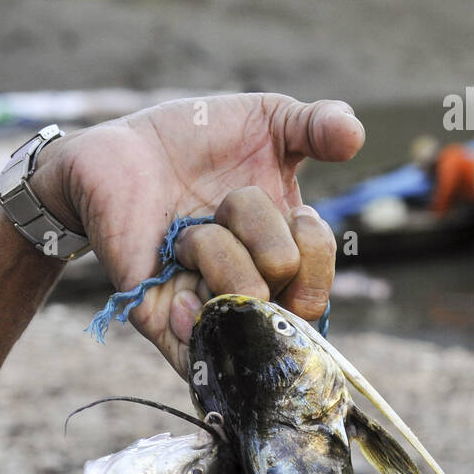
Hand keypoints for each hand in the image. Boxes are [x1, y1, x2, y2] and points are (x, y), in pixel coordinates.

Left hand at [32, 93, 363, 371]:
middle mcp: (251, 290)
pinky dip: (194, 318)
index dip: (314, 255)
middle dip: (262, 237)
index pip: (317, 284)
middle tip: (223, 206)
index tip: (299, 216)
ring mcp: (208, 309)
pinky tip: (177, 281)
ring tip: (184, 231)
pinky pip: (195, 351)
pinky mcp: (164, 322)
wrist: (118, 150)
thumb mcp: (267, 121)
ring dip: (216, 252)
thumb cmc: (197, 139)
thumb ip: (316, 124)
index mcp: (284, 253)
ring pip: (241, 310)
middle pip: (284, 294)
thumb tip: (355, 135)